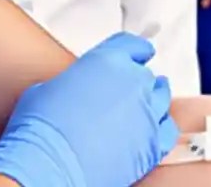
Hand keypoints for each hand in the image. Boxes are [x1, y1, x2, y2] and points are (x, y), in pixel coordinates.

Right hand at [0, 33, 178, 186]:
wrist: (49, 164)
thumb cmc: (42, 127)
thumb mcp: (48, 88)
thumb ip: (73, 82)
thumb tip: (72, 90)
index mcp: (108, 60)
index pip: (133, 45)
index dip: (135, 50)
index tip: (139, 53)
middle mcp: (133, 82)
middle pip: (146, 74)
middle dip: (137, 80)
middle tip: (127, 89)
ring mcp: (146, 113)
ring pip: (161, 99)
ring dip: (153, 100)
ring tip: (144, 105)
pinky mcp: (152, 144)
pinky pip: (167, 130)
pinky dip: (160, 127)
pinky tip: (153, 128)